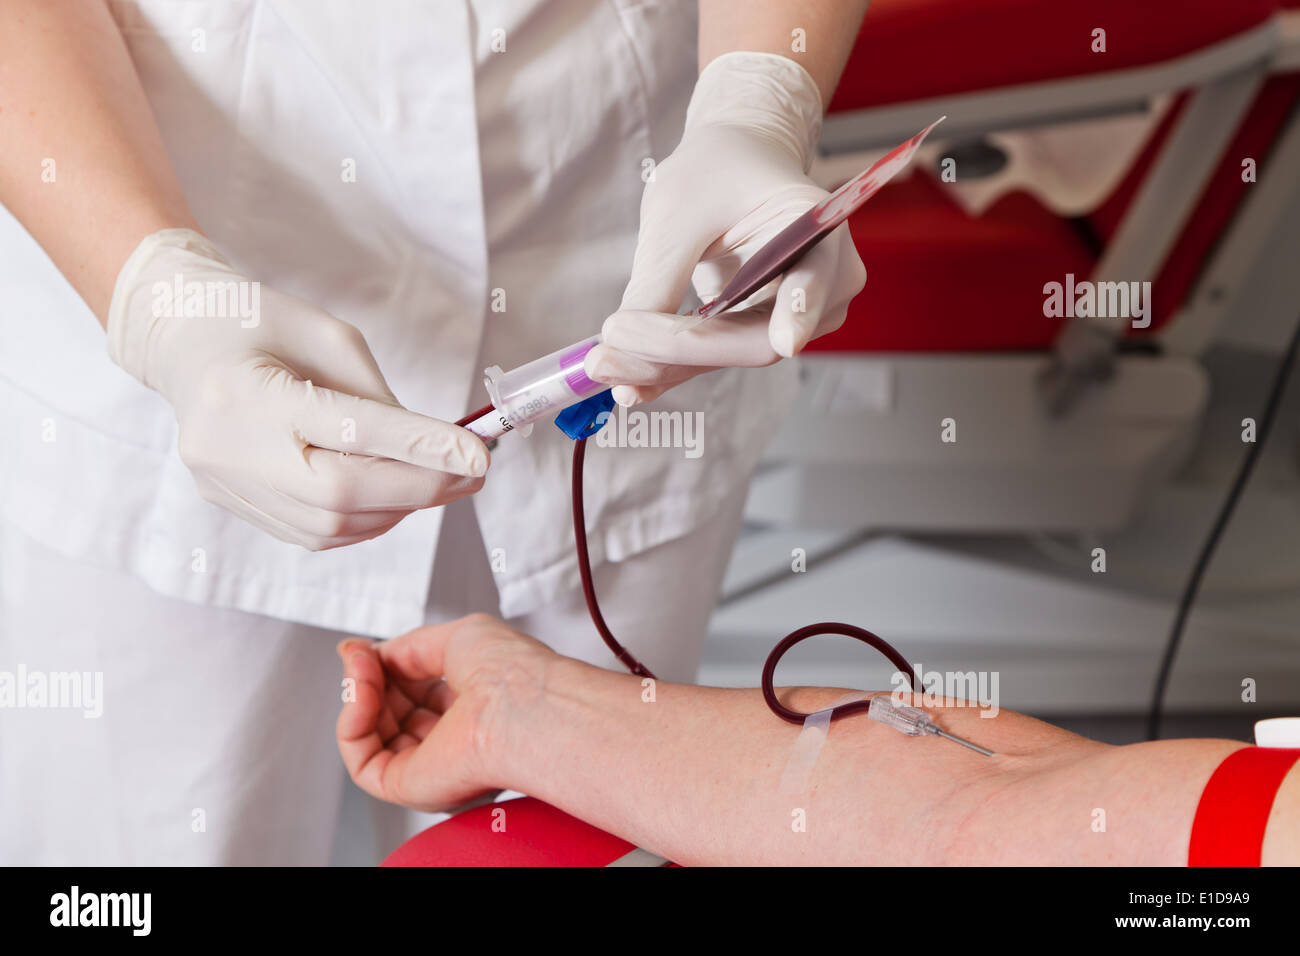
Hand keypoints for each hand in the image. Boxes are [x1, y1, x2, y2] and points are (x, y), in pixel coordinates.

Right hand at [107, 229, 488, 549]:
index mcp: (247, 391)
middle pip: (341, 494)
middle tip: (472, 474)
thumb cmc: (261, 324)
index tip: (479, 455)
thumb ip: (377, 398)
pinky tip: (393, 496)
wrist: (182, 338)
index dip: (420, 448)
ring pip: (331, 527)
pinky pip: (312, 534)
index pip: (349, 431)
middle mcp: (229, 449)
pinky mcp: (229, 504)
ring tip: (439, 483)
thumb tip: (436, 452)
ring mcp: (224, 485)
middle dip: (420, 487)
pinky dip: (365, 521)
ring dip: (398, 509)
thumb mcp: (328, 337)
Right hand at [336, 614, 555, 812]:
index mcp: (473, 708)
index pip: (415, 691)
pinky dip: (352, 724)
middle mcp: (454, 741)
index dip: (386, 667)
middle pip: (390, 713)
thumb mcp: (454, 638)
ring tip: (361, 671)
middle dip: (369, 679)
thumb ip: (405, 648)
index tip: (364, 649)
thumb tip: (361, 652)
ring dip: (358, 696)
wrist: (521, 703)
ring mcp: (432, 766)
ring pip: (371, 735)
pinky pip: (362, 761)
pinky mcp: (410, 788)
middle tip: (359, 658)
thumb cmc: (509, 670)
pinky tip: (360, 696)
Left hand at [586, 52, 865, 406]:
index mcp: (818, 230)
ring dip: (661, 366)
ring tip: (602, 363)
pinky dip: (665, 367)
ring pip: (727, 356)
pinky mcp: (758, 331)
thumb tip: (622, 345)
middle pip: (757, 339)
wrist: (732, 166)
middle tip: (608, 352)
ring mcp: (796, 316)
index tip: (785, 340)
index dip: (796, 313)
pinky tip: (624, 380)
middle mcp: (823, 283)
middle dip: (679, 350)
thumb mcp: (679, 211)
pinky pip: (712, 357)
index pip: (810, 285)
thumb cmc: (714, 170)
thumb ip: (660, 277)